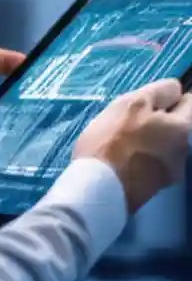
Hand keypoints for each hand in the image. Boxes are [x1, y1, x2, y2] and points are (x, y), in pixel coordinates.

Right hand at [74, 79, 191, 212]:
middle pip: (175, 127)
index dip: (168, 98)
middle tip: (126, 125)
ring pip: (162, 147)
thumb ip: (157, 92)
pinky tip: (120, 165)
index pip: (189, 101)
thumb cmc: (113, 142)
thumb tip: (175, 89)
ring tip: (120, 147)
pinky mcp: (154, 190)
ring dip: (148, 143)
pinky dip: (140, 162)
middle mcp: (184, 152)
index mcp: (183, 128)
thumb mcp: (130, 105)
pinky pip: (150, 166)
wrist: (98, 191)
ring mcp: (171, 174)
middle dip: (157, 123)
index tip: (144, 104)